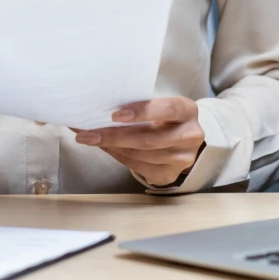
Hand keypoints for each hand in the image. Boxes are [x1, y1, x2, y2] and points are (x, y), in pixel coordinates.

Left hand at [74, 97, 204, 186]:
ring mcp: (182, 159)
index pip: (167, 109)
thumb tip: (101, 105)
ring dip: (112, 147)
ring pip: (141, 155)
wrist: (182, 138)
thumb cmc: (164, 116)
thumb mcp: (160, 104)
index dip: (142, 111)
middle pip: (149, 139)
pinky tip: (106, 148)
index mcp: (187, 110)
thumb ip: (141, 105)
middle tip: (88, 133)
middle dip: (115, 136)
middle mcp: (190, 136)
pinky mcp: (170, 175)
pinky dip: (119, 156)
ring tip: (90, 139)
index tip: (115, 115)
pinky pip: (138, 168)